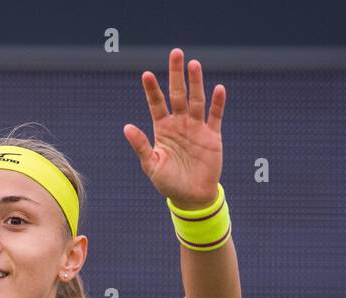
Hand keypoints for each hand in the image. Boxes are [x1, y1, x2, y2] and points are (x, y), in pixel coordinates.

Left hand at [124, 48, 224, 208]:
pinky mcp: (212, 136)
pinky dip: (218, 104)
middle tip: (176, 53)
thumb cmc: (168, 183)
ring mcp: (196, 128)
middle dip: (176, 75)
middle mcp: (179, 124)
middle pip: (178, 94)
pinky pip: (215, 116)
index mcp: (162, 129)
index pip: (156, 104)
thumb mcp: (151, 165)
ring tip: (194, 64)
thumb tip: (127, 127)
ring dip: (196, 83)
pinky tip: (218, 89)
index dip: (152, 90)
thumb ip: (141, 145)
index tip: (147, 74)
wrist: (191, 197)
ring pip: (196, 100)